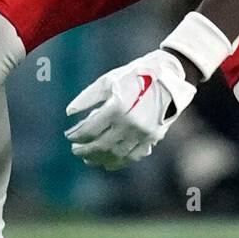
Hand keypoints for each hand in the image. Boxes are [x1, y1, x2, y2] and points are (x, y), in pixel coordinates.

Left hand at [65, 49, 196, 170]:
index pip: (90, 129)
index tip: (69, 135)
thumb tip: (69, 113)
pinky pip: (133, 156)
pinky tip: (108, 162)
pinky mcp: (153, 137)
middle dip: (84, 150)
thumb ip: (87, 97)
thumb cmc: (135, 75)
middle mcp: (130, 123)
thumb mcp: (108, 80)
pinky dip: (119, 162)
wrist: (169, 75)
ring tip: (89, 158)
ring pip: (116, 154)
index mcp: (117, 107)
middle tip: (75, 150)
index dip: (76, 135)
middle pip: (101, 145)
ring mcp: (143, 133)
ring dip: (99, 159)